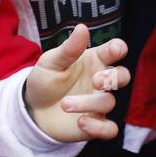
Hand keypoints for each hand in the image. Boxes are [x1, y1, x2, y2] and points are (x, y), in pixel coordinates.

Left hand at [24, 25, 130, 141]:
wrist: (32, 109)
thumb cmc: (45, 80)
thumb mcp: (50, 62)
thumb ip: (69, 49)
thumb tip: (82, 27)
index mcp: (94, 60)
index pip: (115, 51)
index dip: (119, 49)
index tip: (115, 50)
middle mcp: (100, 81)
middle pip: (123, 76)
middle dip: (114, 77)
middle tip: (95, 80)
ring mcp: (99, 103)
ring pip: (108, 102)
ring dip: (88, 103)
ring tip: (65, 104)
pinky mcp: (95, 124)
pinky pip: (110, 129)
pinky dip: (99, 128)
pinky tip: (81, 122)